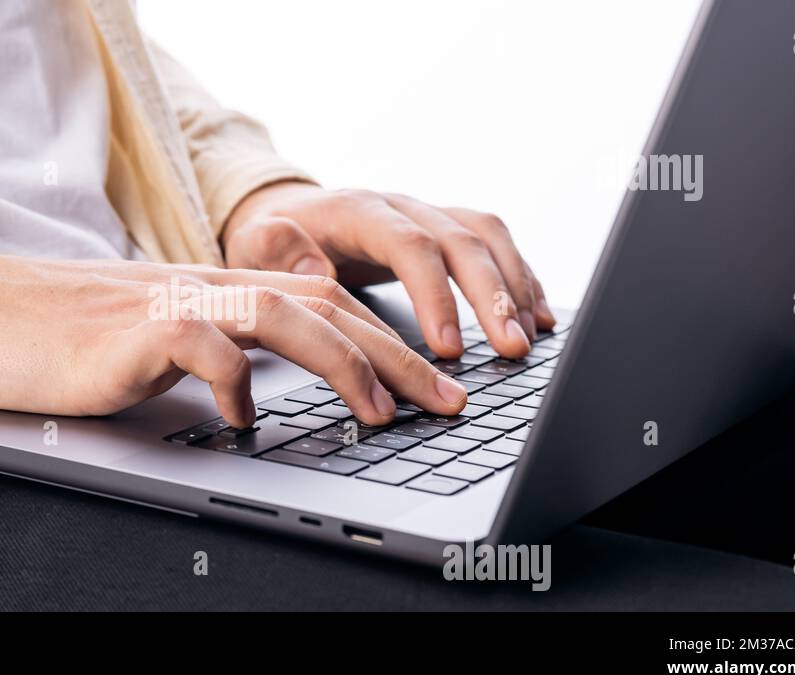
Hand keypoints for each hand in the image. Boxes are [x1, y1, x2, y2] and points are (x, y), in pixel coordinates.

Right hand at [0, 240, 467, 426]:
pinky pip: (200, 345)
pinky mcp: (129, 330)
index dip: (389, 340)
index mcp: (217, 291)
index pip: (325, 301)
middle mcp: (205, 287)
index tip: (435, 384)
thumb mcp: (157, 349)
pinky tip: (245, 421)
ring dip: (342, 363)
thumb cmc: (64, 345)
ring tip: (377, 413)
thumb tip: (265, 400)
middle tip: (446, 402)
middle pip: (324, 303)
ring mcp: (170, 302)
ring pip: (280, 312)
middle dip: (397, 353)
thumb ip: (214, 358)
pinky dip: (234, 383)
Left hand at [221, 182, 555, 358]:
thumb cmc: (270, 238)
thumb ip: (279, 250)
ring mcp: (428, 215)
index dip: (434, 293)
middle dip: (492, 297)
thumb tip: (318, 270)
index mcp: (359, 210)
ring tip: (528, 338)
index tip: (447, 345)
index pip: (409, 246)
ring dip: (514, 288)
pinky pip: (495, 245)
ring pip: (487, 239)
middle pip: (461, 241)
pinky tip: (539, 317)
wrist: (284, 212)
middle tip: (510, 349)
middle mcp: (402, 206)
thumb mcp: (254, 243)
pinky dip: (521, 279)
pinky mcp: (444, 230)